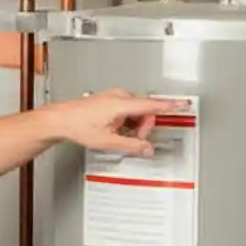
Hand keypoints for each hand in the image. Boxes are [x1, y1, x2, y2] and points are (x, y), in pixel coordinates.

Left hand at [48, 89, 189, 155]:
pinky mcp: (110, 100)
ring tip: (117, 134)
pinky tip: (114, 130)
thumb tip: (147, 149)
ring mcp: (115, 97)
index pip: (153, 105)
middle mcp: (120, 96)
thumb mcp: (108, 141)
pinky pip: (127, 111)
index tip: (184, 104)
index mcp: (122, 104)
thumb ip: (132, 146)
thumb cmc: (78, 125)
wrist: (61, 119)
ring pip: (136, 112)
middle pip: (145, 112)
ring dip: (133, 125)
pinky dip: (125, 122)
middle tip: (131, 139)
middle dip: (142, 127)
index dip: (171, 105)